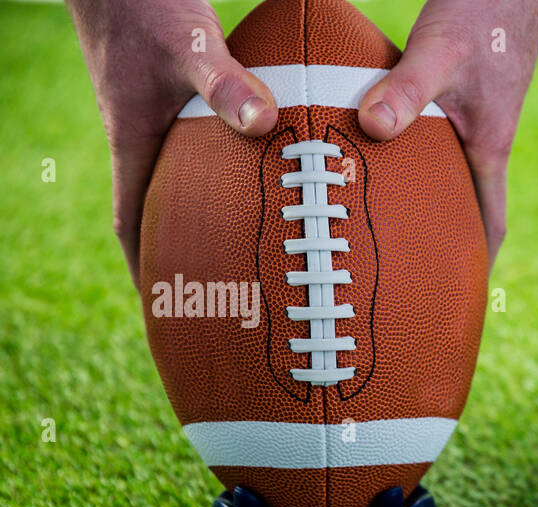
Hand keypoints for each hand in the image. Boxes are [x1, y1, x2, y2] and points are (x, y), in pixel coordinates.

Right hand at [67, 0, 278, 287]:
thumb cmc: (148, 3)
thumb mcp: (189, 46)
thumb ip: (225, 84)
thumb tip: (264, 122)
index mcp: (135, 142)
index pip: (134, 223)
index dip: (150, 271)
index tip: (170, 313)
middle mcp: (148, 136)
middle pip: (165, 213)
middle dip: (190, 258)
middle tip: (227, 300)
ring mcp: (163, 116)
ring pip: (190, 181)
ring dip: (215, 214)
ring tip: (257, 254)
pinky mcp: (181, 94)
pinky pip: (212, 146)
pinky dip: (236, 167)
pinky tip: (272, 173)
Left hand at [359, 0, 537, 265]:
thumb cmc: (487, 10)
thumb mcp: (443, 48)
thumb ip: (407, 86)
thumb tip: (372, 129)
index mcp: (487, 146)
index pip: (488, 221)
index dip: (474, 265)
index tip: (454, 301)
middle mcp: (480, 138)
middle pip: (462, 206)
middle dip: (439, 243)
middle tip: (402, 278)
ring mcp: (470, 116)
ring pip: (443, 174)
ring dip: (421, 200)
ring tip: (378, 226)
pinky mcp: (457, 93)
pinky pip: (428, 139)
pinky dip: (406, 155)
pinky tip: (372, 149)